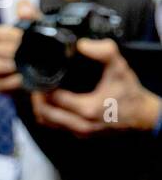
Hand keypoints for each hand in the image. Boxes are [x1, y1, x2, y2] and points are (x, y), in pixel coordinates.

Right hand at [0, 0, 39, 93]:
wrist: (49, 75)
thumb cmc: (40, 51)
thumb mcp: (40, 32)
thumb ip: (31, 17)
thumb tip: (22, 3)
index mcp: (0, 39)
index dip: (4, 34)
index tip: (20, 36)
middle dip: (5, 50)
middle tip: (20, 51)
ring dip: (6, 65)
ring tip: (19, 64)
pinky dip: (9, 82)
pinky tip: (21, 78)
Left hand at [29, 38, 161, 135]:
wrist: (142, 115)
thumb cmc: (130, 93)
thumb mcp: (120, 68)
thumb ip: (104, 52)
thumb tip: (81, 45)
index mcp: (87, 109)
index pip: (51, 98)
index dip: (42, 85)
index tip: (41, 73)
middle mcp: (80, 124)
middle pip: (43, 111)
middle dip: (37, 95)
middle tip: (37, 81)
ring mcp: (79, 132)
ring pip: (46, 120)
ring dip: (40, 106)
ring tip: (42, 90)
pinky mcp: (79, 134)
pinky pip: (54, 125)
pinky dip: (48, 114)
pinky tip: (51, 101)